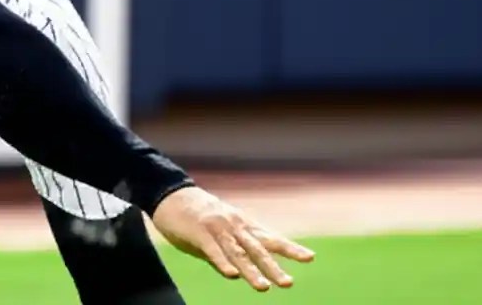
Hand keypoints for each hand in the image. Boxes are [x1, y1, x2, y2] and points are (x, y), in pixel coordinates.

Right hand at [150, 186, 313, 291]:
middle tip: (288, 283)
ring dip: (251, 271)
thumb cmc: (198, 217)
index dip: (290, 248)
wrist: (172, 196)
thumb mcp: (221, 231)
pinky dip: (223, 263)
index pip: (270, 239)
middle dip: (273, 267)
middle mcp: (235, 227)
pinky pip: (213, 251)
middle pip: (257, 249)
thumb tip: (241, 273)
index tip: (309, 257)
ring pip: (238, 253)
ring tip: (264, 287)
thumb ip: (232, 251)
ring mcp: (218, 229)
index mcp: (243, 226)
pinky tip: (232, 275)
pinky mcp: (199, 233)